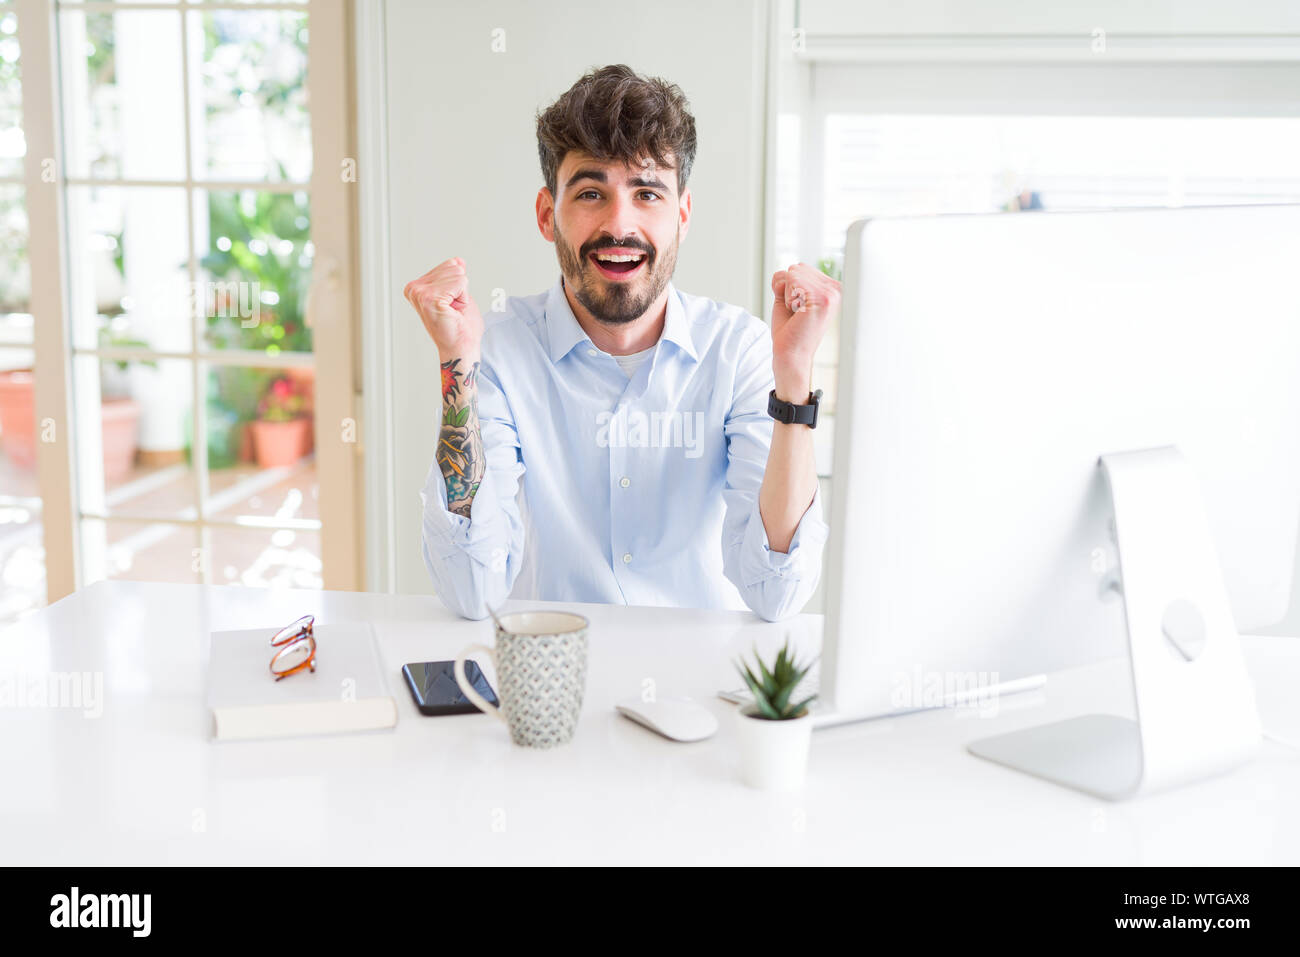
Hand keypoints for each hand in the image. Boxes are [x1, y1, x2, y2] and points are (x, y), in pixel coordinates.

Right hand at [403, 257, 484, 357]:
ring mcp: (420, 293)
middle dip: (460, 289)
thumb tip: (458, 260)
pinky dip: (463, 298)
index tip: (451, 305)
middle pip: (453, 267)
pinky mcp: (429, 298)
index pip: (450, 265)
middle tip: (453, 310)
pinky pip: (460, 282)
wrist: (461, 349)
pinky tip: (453, 312)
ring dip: (462, 295)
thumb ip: (456, 276)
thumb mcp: (460, 294)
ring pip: (458, 274)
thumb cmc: (460, 328)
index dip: (458, 287)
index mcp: (417, 287)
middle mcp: (414, 288)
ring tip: (453, 312)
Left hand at [770, 262, 839, 398]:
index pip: (799, 268)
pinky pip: (792, 281)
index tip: (798, 310)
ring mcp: (831, 293)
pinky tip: (798, 314)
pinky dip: (788, 298)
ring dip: (787, 295)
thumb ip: (788, 280)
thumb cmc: (789, 331)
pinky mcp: (823, 298)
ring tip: (798, 314)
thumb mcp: (787, 299)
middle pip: (795, 268)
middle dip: (787, 290)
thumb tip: (786, 270)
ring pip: (793, 273)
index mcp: (831, 289)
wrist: (791, 356)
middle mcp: (836, 289)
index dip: (788, 288)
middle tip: (796, 313)